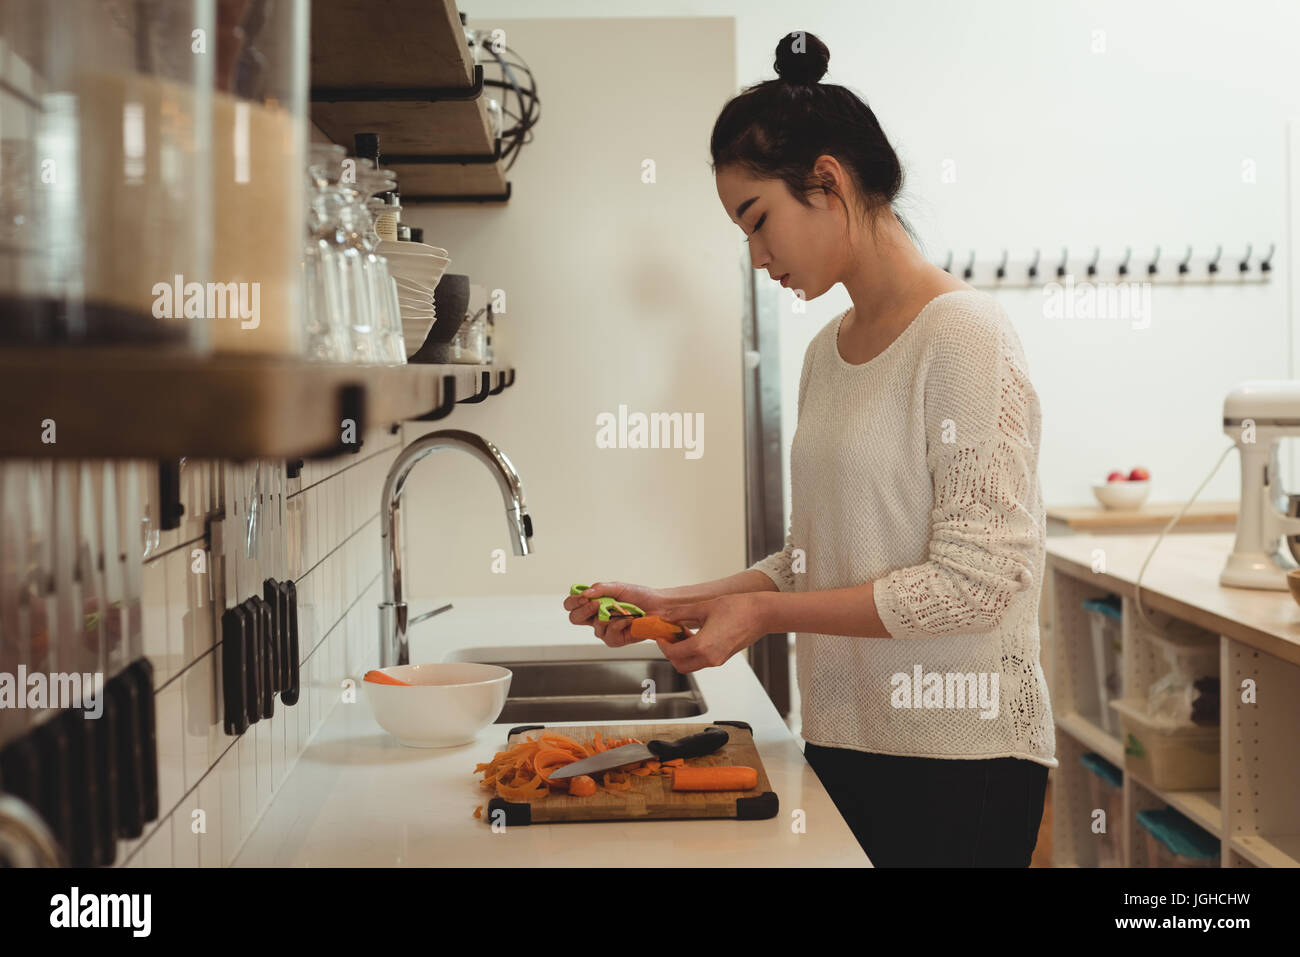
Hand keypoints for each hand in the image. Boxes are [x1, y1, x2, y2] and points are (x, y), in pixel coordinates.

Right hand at [563, 580, 674, 646]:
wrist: (657, 606)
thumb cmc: (638, 596)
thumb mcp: (618, 587)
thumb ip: (600, 588)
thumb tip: (585, 593)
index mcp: (592, 604)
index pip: (571, 605)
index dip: (572, 602)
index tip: (583, 596)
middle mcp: (595, 618)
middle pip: (574, 618)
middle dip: (584, 610)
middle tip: (597, 604)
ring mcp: (604, 630)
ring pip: (595, 627)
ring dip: (609, 616)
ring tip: (622, 609)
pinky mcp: (615, 639)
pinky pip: (609, 635)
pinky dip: (619, 625)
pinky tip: (628, 619)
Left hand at [651, 594, 767, 672]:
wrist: (761, 614)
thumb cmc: (738, 608)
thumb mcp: (703, 606)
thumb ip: (681, 613)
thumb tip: (666, 617)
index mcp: (703, 646)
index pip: (673, 653)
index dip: (663, 644)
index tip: (660, 635)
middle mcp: (710, 658)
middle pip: (680, 665)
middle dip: (670, 653)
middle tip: (668, 637)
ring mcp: (718, 660)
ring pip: (691, 665)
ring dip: (682, 654)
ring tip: (681, 634)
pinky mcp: (723, 658)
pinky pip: (702, 661)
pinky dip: (693, 653)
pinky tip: (694, 636)